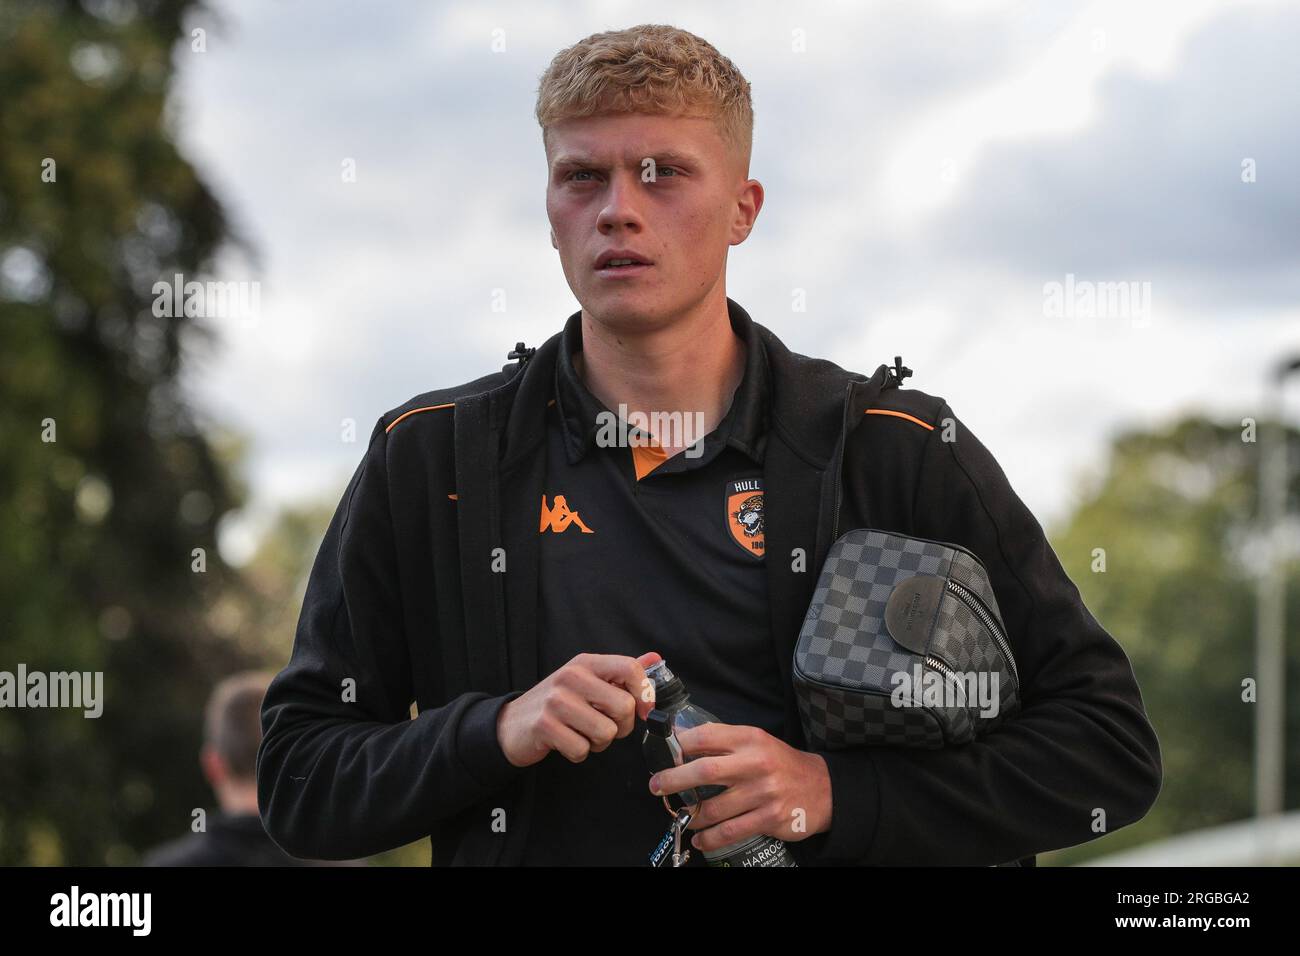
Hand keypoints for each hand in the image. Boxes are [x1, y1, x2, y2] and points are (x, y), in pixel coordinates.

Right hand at [497, 651, 660, 767]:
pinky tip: (566, 742)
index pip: (630, 668)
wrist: (512, 724)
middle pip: (624, 706)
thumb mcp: (587, 681)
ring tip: (582, 733)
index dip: (645, 694)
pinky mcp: (544, 726)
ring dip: (599, 743)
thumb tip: (655, 658)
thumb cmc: (557, 704)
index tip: (643, 711)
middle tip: (604, 726)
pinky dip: (579, 753)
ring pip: (606, 732)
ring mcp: (556, 701)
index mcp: (585, 663)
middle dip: (622, 727)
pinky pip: (582, 750)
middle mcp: (571, 677)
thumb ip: (621, 673)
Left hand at [648, 723, 832, 852]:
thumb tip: (680, 740)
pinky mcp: (769, 818)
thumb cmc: (779, 764)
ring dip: (692, 816)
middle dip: (674, 779)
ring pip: (714, 808)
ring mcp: (763, 792)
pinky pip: (730, 831)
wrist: (822, 788)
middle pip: (705, 770)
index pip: (706, 736)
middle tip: (657, 786)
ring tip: (684, 817)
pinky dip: (710, 838)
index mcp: (750, 738)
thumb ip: (722, 741)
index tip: (664, 754)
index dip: (679, 745)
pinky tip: (700, 838)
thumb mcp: (755, 742)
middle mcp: (756, 763)